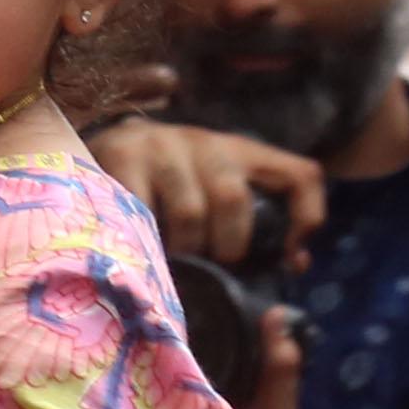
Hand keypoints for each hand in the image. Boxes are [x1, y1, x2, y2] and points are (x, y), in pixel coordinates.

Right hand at [86, 117, 324, 268]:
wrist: (103, 145)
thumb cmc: (171, 186)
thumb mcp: (217, 194)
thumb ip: (254, 227)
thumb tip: (295, 263)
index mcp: (244, 153)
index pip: (299, 174)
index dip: (305, 216)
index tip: (291, 255)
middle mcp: (208, 142)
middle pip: (234, 198)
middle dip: (227, 245)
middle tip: (212, 266)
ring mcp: (163, 146)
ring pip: (189, 211)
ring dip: (184, 249)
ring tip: (174, 264)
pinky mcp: (123, 155)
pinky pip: (142, 211)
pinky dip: (146, 241)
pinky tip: (143, 250)